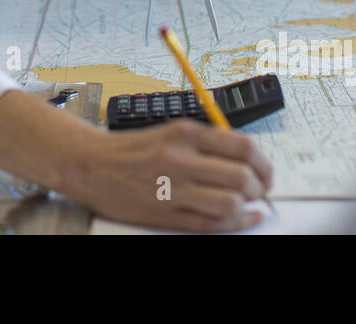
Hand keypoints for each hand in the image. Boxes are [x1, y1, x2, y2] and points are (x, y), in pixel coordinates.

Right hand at [66, 119, 273, 231]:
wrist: (90, 164)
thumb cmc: (129, 149)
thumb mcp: (169, 131)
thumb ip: (205, 142)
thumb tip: (245, 158)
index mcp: (184, 133)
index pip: (242, 146)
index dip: (263, 162)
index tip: (265, 170)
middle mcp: (181, 159)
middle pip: (242, 176)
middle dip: (260, 187)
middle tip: (260, 189)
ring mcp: (173, 189)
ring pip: (230, 202)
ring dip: (247, 205)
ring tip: (247, 202)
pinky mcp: (165, 214)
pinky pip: (211, 223)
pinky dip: (236, 222)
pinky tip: (245, 217)